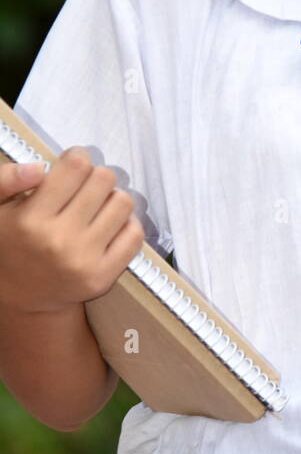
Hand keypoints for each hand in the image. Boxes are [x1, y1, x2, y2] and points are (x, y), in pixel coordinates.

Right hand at [0, 148, 144, 313]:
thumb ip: (7, 179)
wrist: (22, 295)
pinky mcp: (103, 277)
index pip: (76, 167)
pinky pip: (135, 234)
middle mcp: (59, 241)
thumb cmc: (10, 243)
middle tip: (84, 188)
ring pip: (123, 203)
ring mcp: (84, 261)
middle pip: (104, 179)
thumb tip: (39, 167)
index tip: (73, 164)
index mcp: (31, 220)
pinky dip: (126, 223)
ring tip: (97, 206)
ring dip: (112, 198)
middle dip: (95, 177)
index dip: (78, 158)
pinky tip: (109, 225)